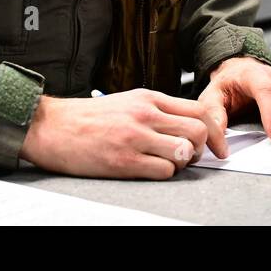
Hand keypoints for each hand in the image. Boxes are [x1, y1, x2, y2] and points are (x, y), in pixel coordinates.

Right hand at [18, 89, 213, 178]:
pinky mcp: (125, 160)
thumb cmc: (87, 117)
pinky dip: (164, 173)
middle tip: (191, 156)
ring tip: (168, 161)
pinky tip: (150, 169)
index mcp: (147, 97)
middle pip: (199, 130)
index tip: (217, 145)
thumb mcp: (126, 101)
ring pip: (185, 151)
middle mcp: (145, 114)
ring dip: (184, 161)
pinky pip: (164, 170)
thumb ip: (156, 110)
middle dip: (203, 147)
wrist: (52, 126)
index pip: (198, 109)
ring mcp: (136, 137)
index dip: (215, 130)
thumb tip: (185, 127)